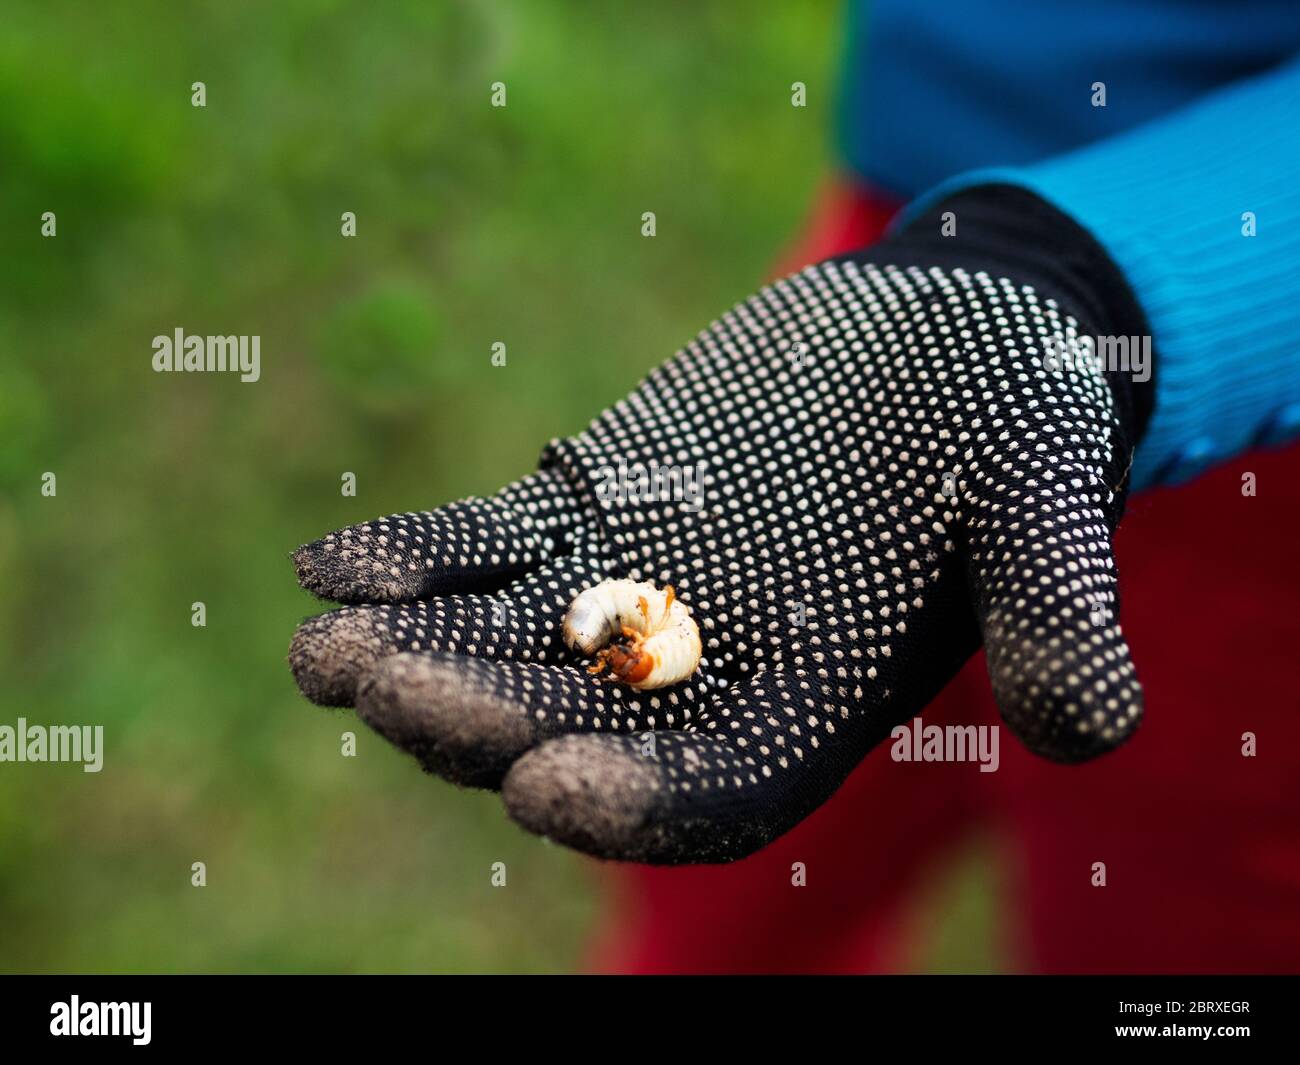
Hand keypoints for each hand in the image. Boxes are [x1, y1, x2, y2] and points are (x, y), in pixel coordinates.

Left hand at [289, 188, 1151, 863]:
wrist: (946, 338)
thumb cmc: (1014, 424)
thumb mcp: (1049, 502)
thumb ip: (1058, 609)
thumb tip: (1094, 724)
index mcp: (810, 703)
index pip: (712, 791)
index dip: (635, 802)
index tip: (546, 792)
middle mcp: (703, 671)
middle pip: (574, 724)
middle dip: (480, 722)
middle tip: (387, 697)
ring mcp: (629, 594)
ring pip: (504, 646)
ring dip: (413, 653)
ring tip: (322, 655)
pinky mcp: (588, 510)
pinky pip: (489, 544)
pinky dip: (417, 555)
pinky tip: (331, 565)